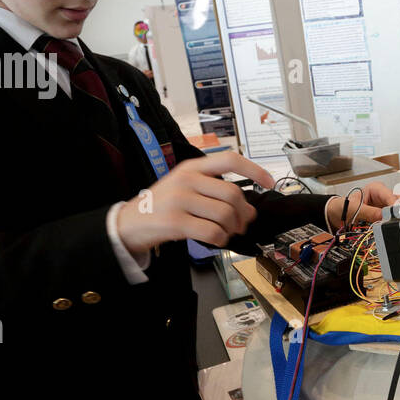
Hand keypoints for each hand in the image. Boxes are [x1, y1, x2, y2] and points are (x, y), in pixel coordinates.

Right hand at [116, 150, 273, 254]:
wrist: (130, 223)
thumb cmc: (163, 205)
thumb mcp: (185, 186)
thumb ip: (215, 190)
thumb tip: (250, 209)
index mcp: (192, 167)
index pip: (230, 159)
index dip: (254, 170)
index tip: (270, 182)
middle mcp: (186, 179)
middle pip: (233, 194)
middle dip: (244, 213)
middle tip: (242, 224)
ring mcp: (180, 200)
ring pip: (225, 215)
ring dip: (232, 229)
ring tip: (226, 232)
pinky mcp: (175, 222)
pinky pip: (213, 232)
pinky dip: (221, 240)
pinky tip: (217, 240)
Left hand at [325, 181, 399, 228]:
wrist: (338, 214)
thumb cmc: (344, 206)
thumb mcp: (355, 209)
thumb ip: (369, 212)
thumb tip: (383, 216)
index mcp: (376, 188)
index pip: (391, 196)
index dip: (395, 206)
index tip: (397, 215)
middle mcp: (383, 195)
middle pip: (398, 202)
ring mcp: (385, 205)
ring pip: (399, 210)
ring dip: (398, 217)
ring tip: (397, 224)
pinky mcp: (385, 215)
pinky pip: (394, 217)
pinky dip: (395, 222)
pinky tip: (395, 226)